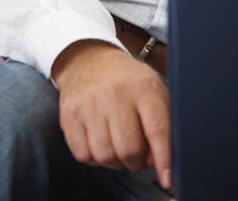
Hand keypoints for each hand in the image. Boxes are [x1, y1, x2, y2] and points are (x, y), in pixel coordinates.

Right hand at [51, 39, 170, 189]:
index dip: (164, 159)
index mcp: (143, 86)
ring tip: (118, 145)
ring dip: (116, 161)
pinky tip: (101, 141)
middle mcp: (115, 94)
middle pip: (130, 150)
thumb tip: (165, 159)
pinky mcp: (69, 116)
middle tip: (138, 154)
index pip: (157, 129)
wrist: (89, 59)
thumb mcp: (153, 88)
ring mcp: (90, 104)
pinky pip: (84, 155)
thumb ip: (163, 121)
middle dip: (137, 161)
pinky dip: (95, 158)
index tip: (167, 177)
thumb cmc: (126, 78)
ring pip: (106, 157)